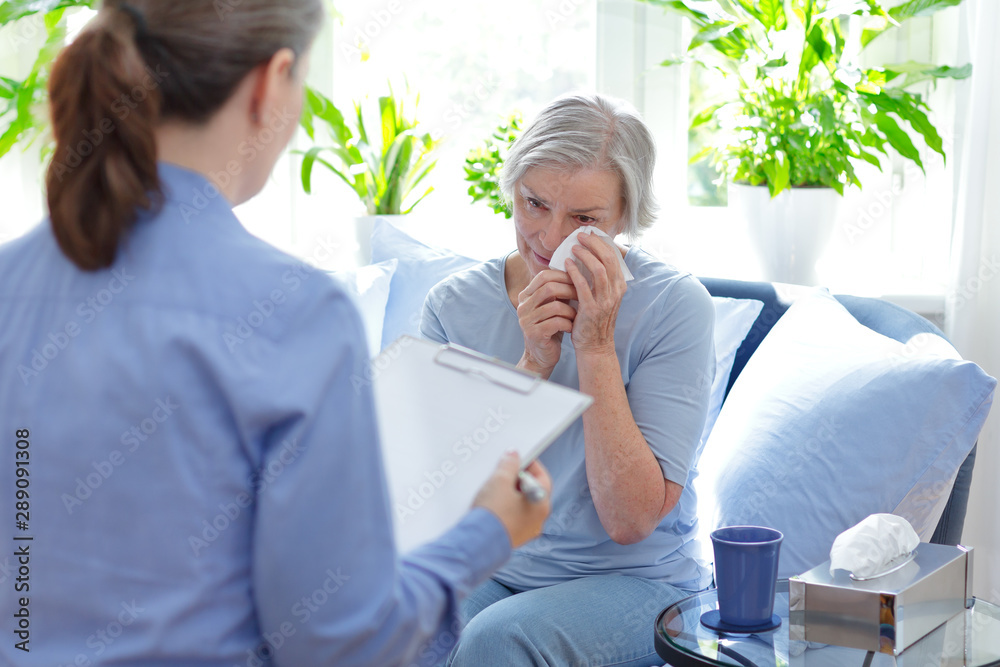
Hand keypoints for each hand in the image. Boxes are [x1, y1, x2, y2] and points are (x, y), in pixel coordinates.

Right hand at [473, 452, 551, 548]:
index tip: (517, 458)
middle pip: (531, 491)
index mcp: (541, 504)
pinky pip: (512, 517)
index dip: (529, 464)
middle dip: (517, 479)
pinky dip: (504, 508)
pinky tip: (491, 503)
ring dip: (509, 493)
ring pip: (521, 504)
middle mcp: (538, 520)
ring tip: (494, 487)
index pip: (541, 477)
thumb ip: (509, 464)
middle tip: (503, 471)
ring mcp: (526, 530)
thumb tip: (514, 455)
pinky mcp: (512, 537)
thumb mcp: (500, 480)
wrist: (477, 544)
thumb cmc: (493, 512)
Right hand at [516, 269, 577, 378]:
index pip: (543, 276)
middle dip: (570, 290)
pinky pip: (556, 322)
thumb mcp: (554, 305)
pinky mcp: (533, 334)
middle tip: (584, 296)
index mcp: (526, 296)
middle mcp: (522, 306)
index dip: (563, 275)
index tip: (579, 280)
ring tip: (577, 316)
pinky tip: (571, 327)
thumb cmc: (551, 327)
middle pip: (549, 288)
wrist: (542, 355)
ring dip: (570, 310)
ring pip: (554, 306)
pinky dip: (568, 323)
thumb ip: (559, 290)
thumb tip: (577, 269)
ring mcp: (526, 320)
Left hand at [564, 233, 626, 354]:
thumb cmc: (594, 319)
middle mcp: (616, 292)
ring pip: (598, 269)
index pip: (614, 257)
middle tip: (580, 237)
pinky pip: (583, 285)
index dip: (601, 243)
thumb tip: (588, 256)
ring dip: (585, 255)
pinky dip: (574, 272)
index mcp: (619, 286)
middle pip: (608, 259)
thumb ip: (599, 279)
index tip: (589, 235)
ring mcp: (605, 300)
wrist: (594, 346)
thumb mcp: (603, 297)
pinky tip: (566, 265)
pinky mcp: (591, 308)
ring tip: (573, 249)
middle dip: (594, 244)